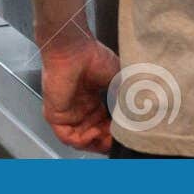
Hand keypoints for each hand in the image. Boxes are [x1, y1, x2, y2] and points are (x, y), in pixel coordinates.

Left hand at [39, 37, 119, 153]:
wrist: (74, 50)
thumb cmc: (95, 58)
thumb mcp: (118, 80)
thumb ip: (126, 97)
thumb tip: (138, 115)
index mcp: (93, 101)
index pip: (104, 125)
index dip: (115, 133)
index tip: (127, 136)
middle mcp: (80, 110)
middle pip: (93, 135)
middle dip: (106, 142)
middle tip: (118, 144)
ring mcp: (67, 114)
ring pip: (80, 139)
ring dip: (95, 143)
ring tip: (107, 140)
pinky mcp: (55, 116)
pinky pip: (67, 137)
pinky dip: (81, 141)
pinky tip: (93, 134)